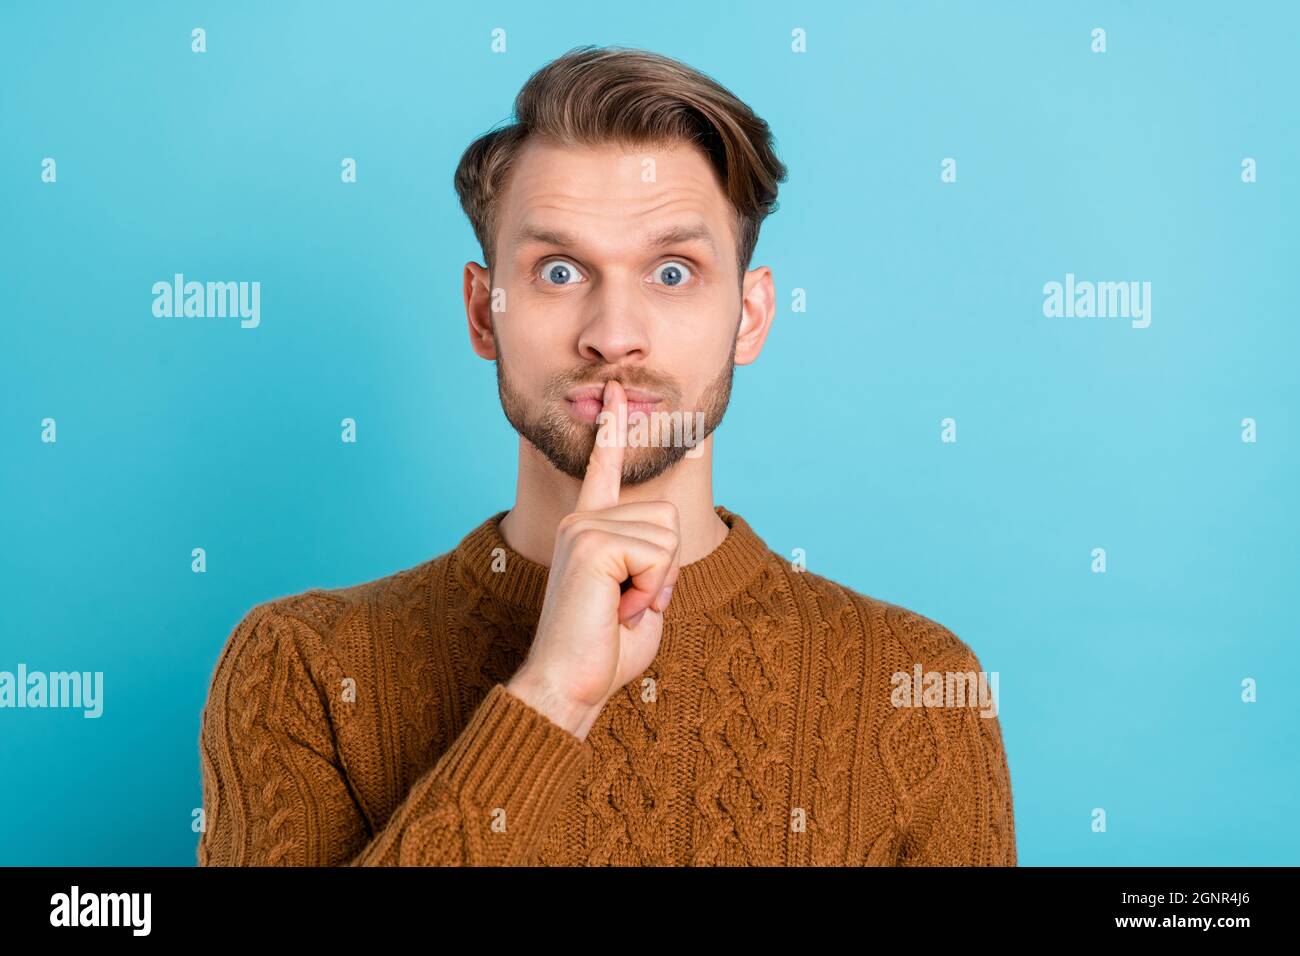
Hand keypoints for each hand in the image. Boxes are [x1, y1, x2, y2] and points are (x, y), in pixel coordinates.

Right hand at [507, 379, 680, 739]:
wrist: (569, 684)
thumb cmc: (604, 651)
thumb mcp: (637, 596)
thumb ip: (649, 562)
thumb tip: (663, 540)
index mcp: (589, 529)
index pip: (602, 468)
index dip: (613, 430)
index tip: (616, 391)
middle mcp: (582, 520)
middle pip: (667, 518)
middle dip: (665, 571)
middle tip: (629, 604)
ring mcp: (583, 528)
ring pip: (667, 535)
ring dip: (658, 582)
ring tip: (621, 607)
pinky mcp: (591, 543)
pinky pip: (657, 555)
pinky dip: (650, 590)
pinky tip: (618, 610)